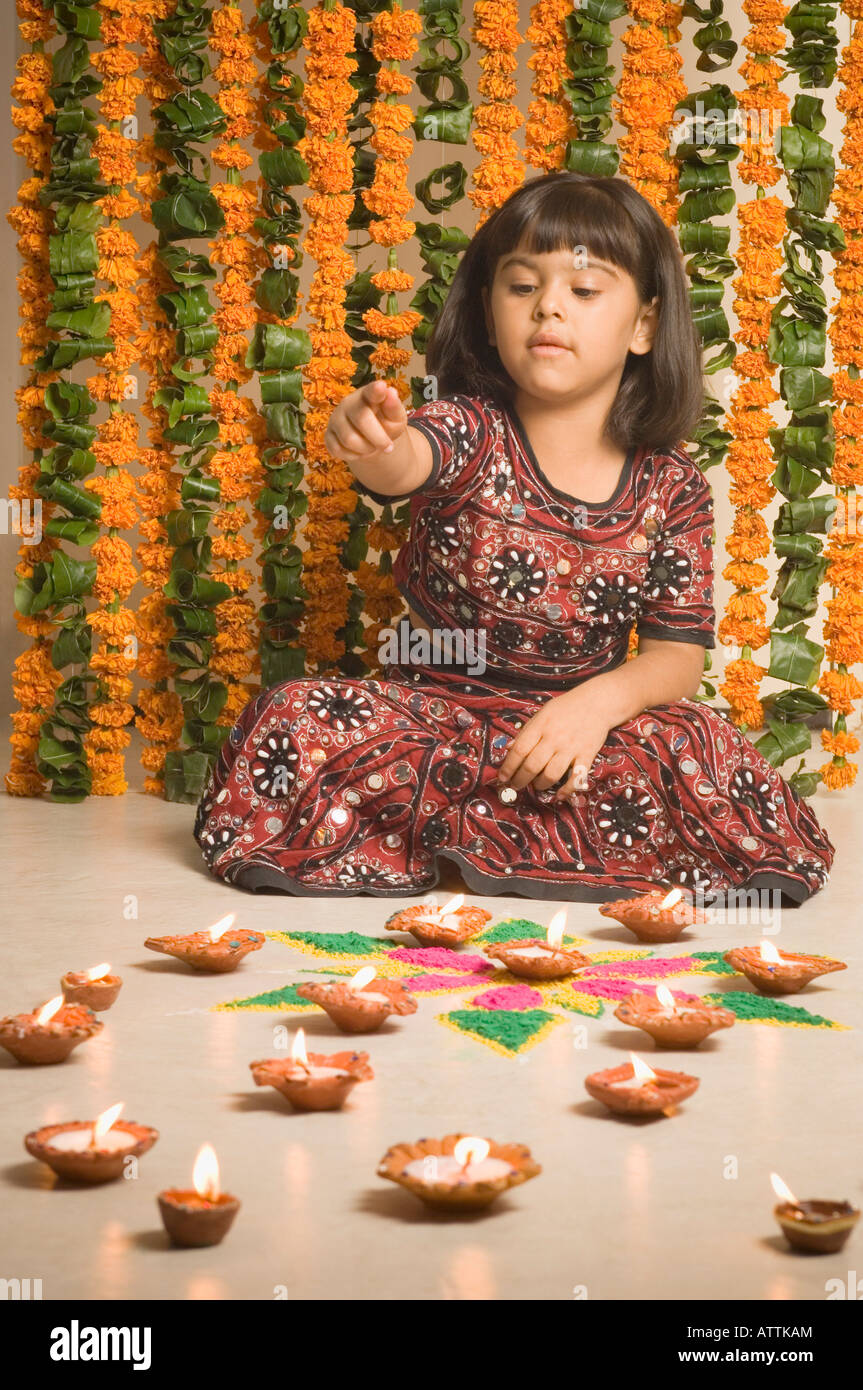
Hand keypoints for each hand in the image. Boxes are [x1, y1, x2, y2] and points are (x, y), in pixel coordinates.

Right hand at [324, 379, 407, 460]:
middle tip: (389, 448)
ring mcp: (336, 418)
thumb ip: (394, 408)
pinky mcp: (328, 434)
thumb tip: (391, 392)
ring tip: (372, 446)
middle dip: (379, 439)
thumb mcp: (396, 418)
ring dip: (366, 449)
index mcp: (369, 395)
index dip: (376, 390)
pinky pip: (338, 450)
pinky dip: (353, 456)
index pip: (372, 392)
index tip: (381, 387)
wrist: (371, 439)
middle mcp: (349, 403)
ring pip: (349, 439)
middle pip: (362, 420)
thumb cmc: (385, 423)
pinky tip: (359, 450)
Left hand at [494, 686, 613, 798]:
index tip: (503, 777)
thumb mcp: (542, 713)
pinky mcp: (587, 755)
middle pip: (532, 766)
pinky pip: (576, 778)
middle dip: (520, 780)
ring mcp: (571, 747)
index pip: (519, 750)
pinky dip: (567, 790)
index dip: (508, 767)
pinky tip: (559, 795)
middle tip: (516, 786)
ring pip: (551, 774)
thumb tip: (509, 749)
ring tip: (536, 785)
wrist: (597, 702)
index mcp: (541, 726)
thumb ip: (526, 731)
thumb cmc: (566, 708)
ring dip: (540, 785)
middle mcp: (554, 738)